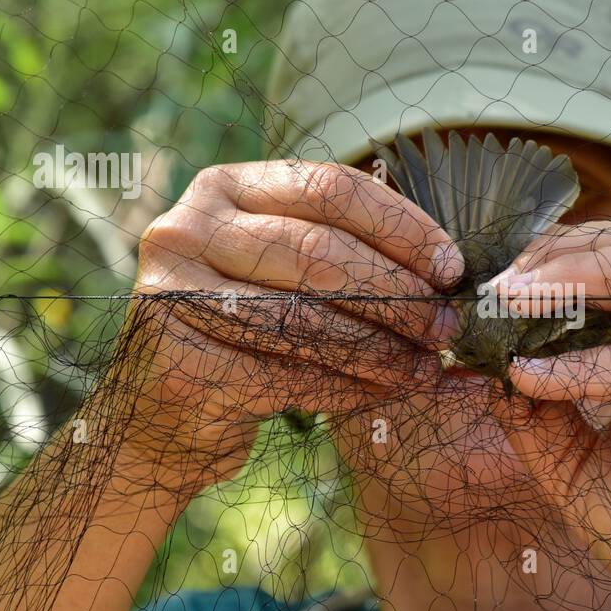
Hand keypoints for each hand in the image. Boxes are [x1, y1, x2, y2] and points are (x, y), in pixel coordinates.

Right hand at [105, 159, 463, 489]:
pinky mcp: (179, 362)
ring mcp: (172, 294)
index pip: (328, 187)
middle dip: (400, 292)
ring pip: (308, 318)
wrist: (158, 423)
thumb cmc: (241, 339)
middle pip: (322, 253)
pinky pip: (290, 374)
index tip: (452, 267)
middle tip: (448, 324)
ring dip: (383, 346)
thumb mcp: (276, 272)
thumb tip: (445, 261)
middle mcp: (186, 228)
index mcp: (221, 188)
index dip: (401, 226)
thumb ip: (336, 249)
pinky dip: (349, 386)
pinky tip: (387, 392)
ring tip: (429, 364)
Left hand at [492, 216, 610, 610]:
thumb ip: (534, 408)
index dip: (550, 260)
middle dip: (556, 255)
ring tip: (509, 300)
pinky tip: (531, 376)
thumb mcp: (573, 461)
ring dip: (572, 278)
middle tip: (493, 284)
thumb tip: (483, 357)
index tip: (485, 285)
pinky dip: (584, 366)